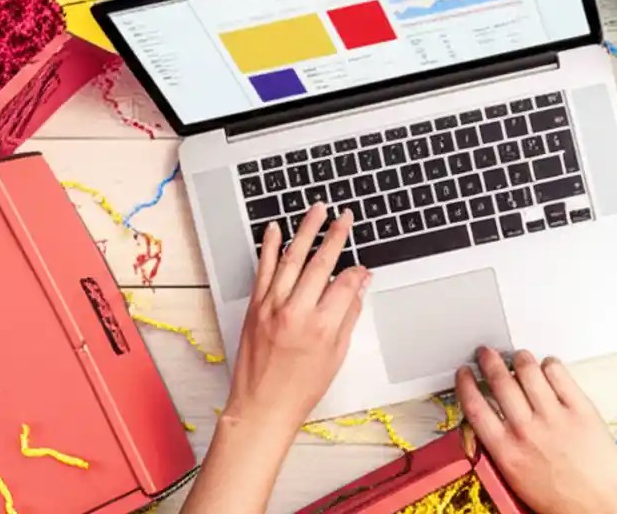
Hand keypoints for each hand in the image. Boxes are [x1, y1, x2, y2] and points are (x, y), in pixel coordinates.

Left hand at [183, 204, 369, 513]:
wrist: (262, 406)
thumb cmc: (300, 388)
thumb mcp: (336, 355)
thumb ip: (349, 316)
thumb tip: (359, 286)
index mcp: (322, 327)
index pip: (345, 285)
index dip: (357, 272)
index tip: (362, 266)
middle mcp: (296, 312)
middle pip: (321, 263)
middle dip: (335, 236)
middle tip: (344, 216)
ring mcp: (272, 307)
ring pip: (291, 259)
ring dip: (305, 231)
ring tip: (316, 210)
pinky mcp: (254, 307)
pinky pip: (263, 270)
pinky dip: (269, 248)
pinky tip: (274, 229)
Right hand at [456, 347, 616, 513]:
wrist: (601, 506)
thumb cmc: (562, 500)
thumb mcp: (517, 478)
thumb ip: (502, 447)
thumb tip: (492, 420)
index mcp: (507, 452)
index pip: (475, 406)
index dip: (466, 384)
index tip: (465, 373)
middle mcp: (527, 430)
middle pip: (500, 381)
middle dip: (489, 361)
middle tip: (487, 353)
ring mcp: (554, 416)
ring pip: (528, 370)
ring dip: (519, 358)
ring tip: (518, 357)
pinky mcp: (580, 408)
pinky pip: (559, 373)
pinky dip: (550, 364)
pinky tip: (548, 367)